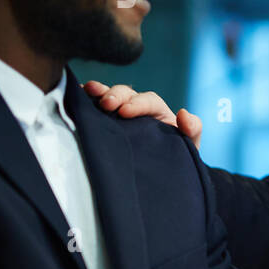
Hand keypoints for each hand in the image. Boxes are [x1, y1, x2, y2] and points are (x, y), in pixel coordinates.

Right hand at [82, 80, 202, 146]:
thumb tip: (183, 114)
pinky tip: (76, 97)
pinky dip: (86, 99)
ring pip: (109, 96)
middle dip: (116, 95)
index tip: (125, 112)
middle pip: (126, 93)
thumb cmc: (176, 158)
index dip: (137, 103)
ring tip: (87, 90)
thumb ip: (192, 130)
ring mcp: (119, 115)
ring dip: (98, 91)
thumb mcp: (188, 146)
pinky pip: (95, 107)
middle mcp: (138, 108)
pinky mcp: (105, 124)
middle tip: (106, 104)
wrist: (163, 177)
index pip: (149, 100)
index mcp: (158, 112)